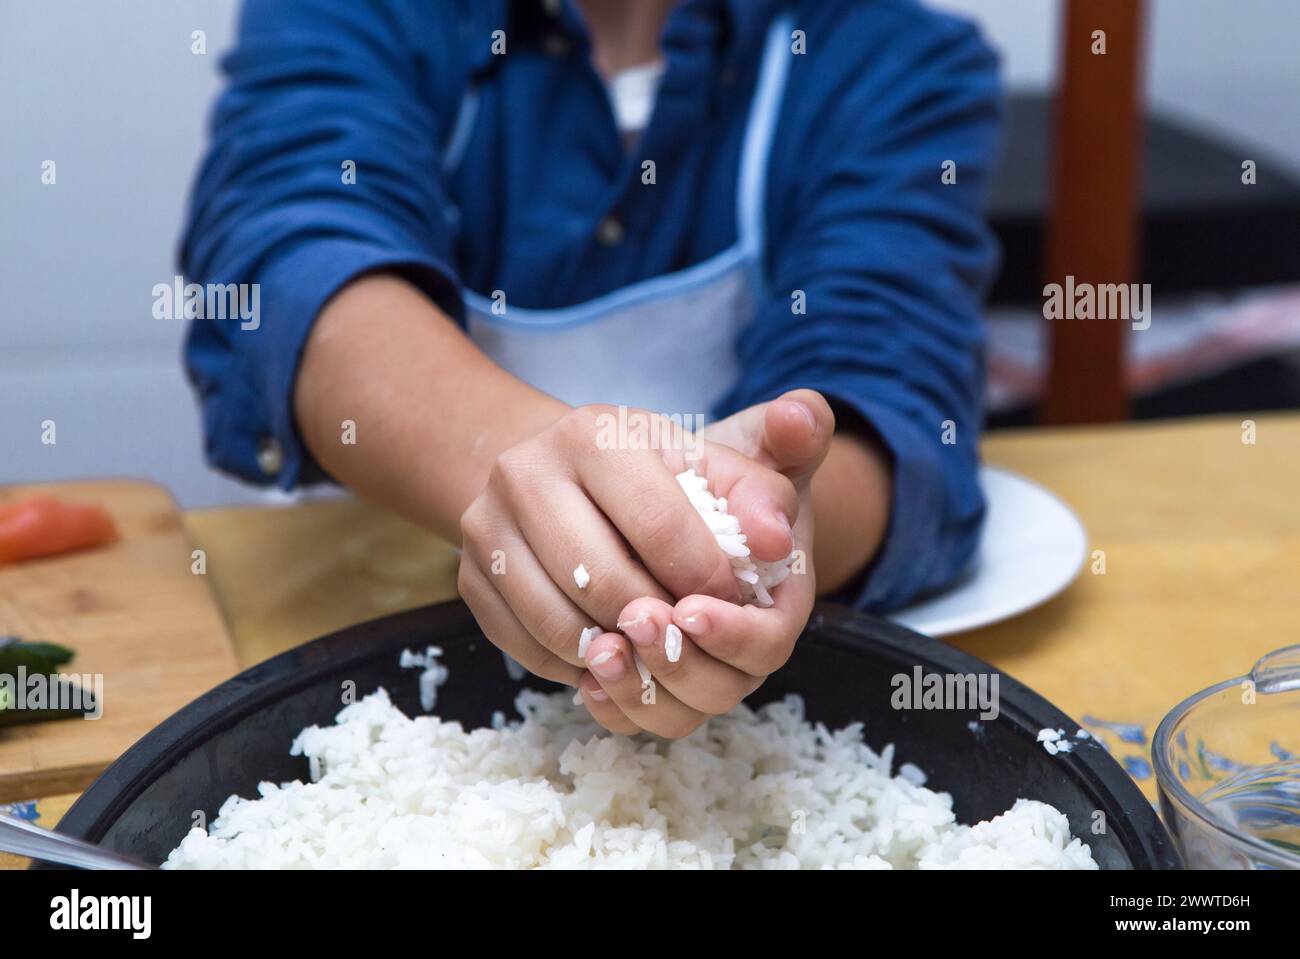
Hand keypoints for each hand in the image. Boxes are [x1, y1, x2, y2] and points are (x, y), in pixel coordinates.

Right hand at [456, 404, 802, 735]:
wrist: (562, 473)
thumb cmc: (658, 474)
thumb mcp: (716, 461)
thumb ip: (761, 490)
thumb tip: (775, 543)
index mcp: (593, 432)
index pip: (659, 525)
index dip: (707, 578)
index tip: (734, 601)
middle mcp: (524, 471)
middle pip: (603, 581)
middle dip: (661, 622)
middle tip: (693, 636)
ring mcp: (484, 525)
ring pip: (558, 623)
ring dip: (618, 654)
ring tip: (656, 649)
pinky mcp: (469, 576)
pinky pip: (526, 646)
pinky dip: (577, 665)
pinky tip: (613, 652)